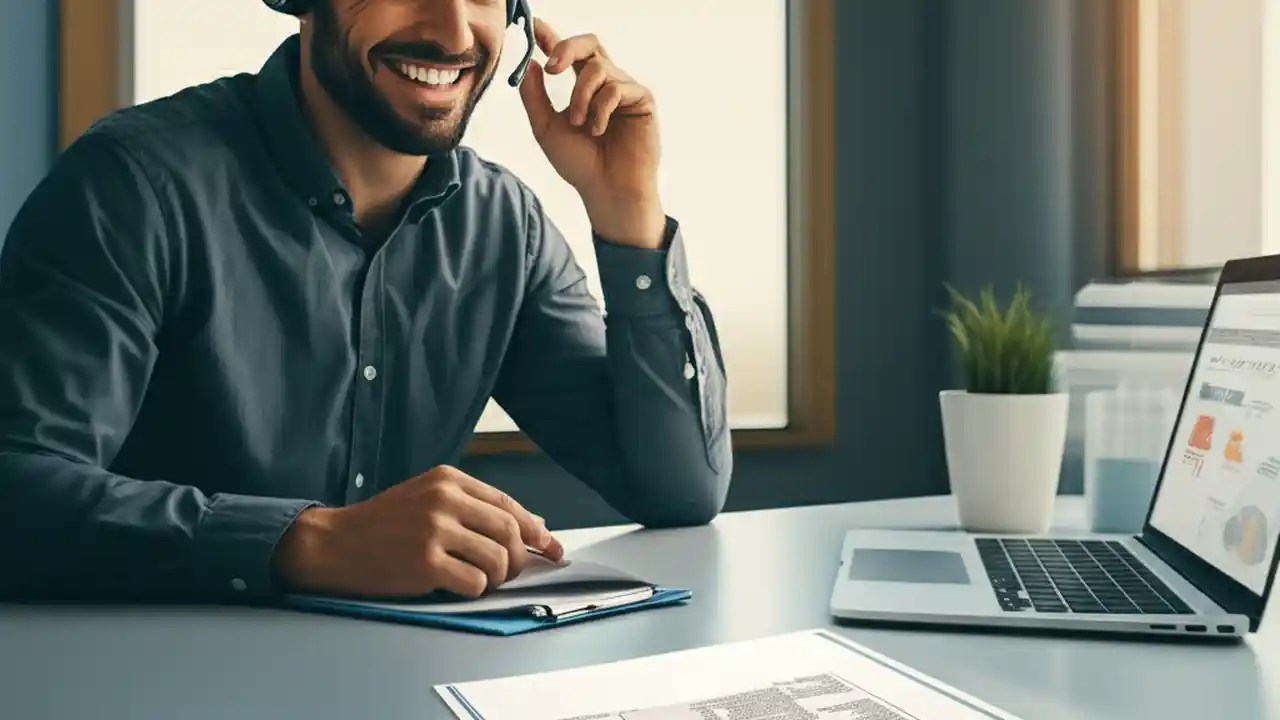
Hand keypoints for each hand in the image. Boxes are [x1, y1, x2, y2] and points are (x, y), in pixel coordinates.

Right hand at [272, 466, 564, 597]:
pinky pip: (474, 583)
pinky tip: (459, 586)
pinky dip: (475, 590)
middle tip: (509, 572)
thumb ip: (475, 507)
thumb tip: (532, 524)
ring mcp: (434, 531)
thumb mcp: (428, 498)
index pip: (509, 505)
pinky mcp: (425, 563)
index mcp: (449, 480)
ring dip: (497, 577)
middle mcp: (445, 500)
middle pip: (510, 531)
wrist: (333, 542)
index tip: (552, 548)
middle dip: (520, 558)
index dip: (537, 530)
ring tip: (480, 579)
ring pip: (497, 560)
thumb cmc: (382, 524)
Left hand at [519, 18, 665, 248]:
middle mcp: (606, 84)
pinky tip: (598, 130)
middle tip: (552, 68)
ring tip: (578, 124)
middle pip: (589, 44)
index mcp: (584, 88)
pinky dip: (600, 109)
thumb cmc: (580, 165)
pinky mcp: (642, 100)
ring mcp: (625, 90)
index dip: (552, 37)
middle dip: (567, 48)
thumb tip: (529, 63)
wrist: (606, 191)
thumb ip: (535, 96)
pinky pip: (616, 88)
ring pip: (598, 69)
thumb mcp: (546, 128)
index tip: (534, 26)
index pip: (569, 54)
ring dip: (580, 96)